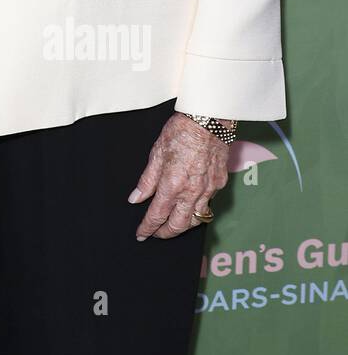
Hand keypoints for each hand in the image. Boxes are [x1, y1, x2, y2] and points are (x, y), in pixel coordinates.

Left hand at [129, 113, 229, 239]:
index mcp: (172, 185)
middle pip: (179, 225)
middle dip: (166, 233)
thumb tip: (135, 199)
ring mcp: (208, 190)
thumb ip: (146, 180)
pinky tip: (191, 203)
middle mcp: (192, 192)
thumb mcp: (156, 153)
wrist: (209, 120)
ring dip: (184, 225)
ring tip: (174, 223)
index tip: (141, 234)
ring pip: (197, 219)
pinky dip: (198, 208)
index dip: (147, 228)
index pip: (157, 216)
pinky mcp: (219, 184)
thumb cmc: (180, 132)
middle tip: (156, 234)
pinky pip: (208, 203)